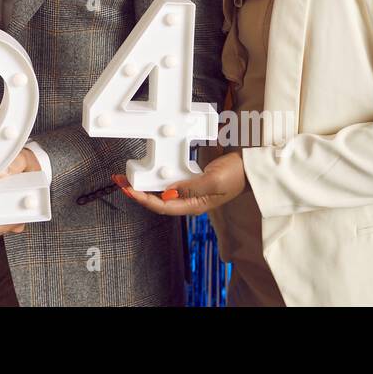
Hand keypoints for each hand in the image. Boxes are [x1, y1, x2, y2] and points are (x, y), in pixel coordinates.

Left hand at [113, 151, 245, 215]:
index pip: (163, 206)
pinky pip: (171, 180)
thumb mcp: (213, 181)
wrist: (251, 167)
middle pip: (159, 200)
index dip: (144, 199)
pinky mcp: (193, 179)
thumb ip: (190, 188)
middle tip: (121, 181)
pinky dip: (158, 176)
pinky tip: (150, 171)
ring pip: (163, 190)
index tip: (128, 190)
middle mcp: (190, 200)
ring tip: (129, 176)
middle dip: (139, 192)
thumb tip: (167, 193)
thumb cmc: (236, 175)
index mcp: (195, 205)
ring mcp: (191, 190)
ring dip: (146, 183)